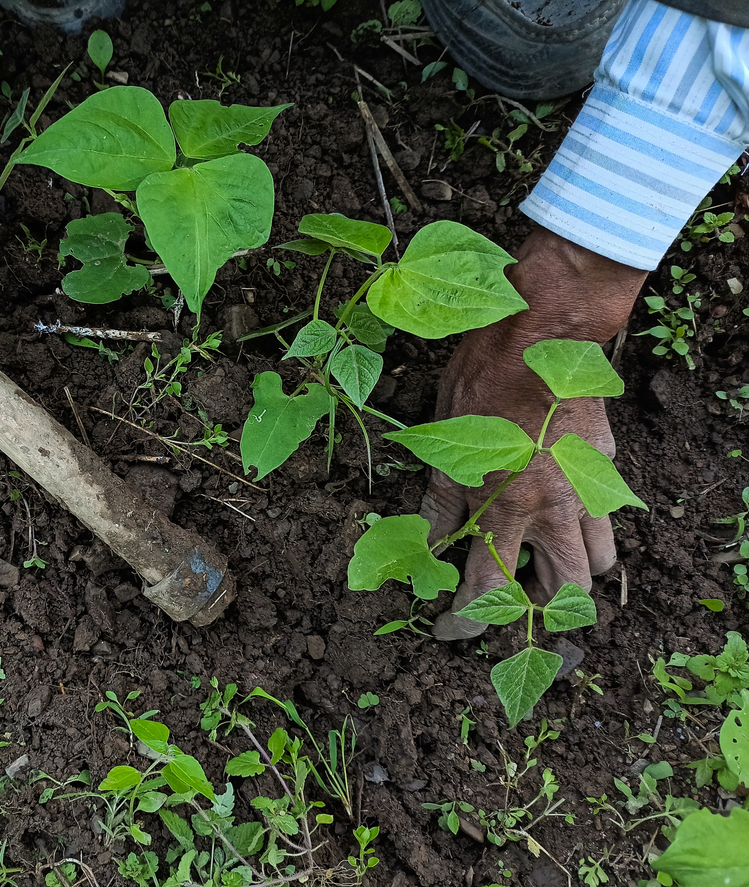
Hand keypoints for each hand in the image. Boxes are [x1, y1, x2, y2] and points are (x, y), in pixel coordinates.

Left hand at [421, 227, 644, 639]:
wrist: (542, 336)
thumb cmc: (480, 384)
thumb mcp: (442, 445)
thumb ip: (438, 502)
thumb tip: (427, 546)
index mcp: (502, 511)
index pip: (484, 594)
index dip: (463, 624)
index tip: (449, 631)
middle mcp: (552, 512)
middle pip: (565, 596)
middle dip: (537, 610)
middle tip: (509, 600)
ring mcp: (588, 490)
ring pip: (600, 561)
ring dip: (573, 572)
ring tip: (544, 563)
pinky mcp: (607, 466)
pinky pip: (608, 516)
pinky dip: (591, 528)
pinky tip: (565, 513)